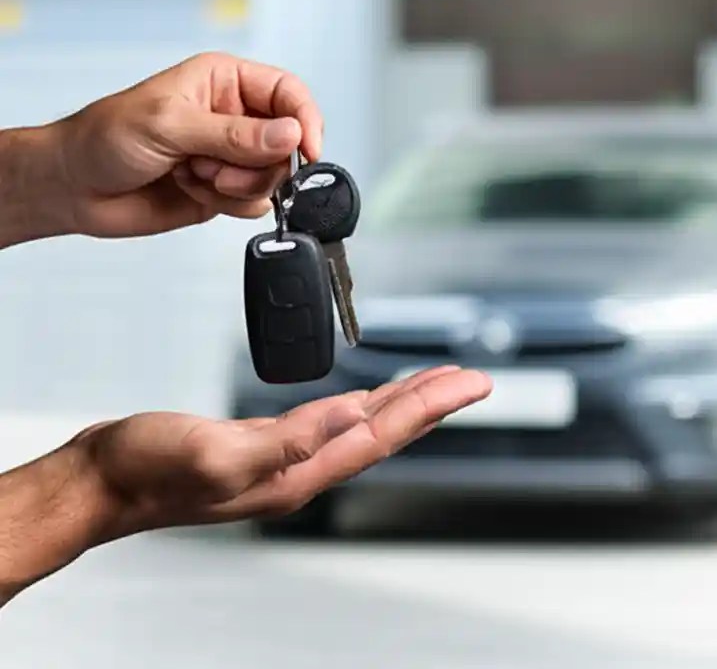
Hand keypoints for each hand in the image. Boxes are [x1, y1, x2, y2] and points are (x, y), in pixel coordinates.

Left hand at [13, 51, 322, 242]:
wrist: (74, 187)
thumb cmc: (103, 139)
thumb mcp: (170, 126)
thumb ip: (234, 133)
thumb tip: (289, 134)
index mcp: (224, 82)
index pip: (288, 93)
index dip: (304, 121)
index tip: (306, 150)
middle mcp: (234, 116)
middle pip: (288, 142)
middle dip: (257, 162)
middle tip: (218, 165)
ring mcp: (231, 155)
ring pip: (273, 177)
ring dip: (236, 185)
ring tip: (194, 175)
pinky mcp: (225, 189)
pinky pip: (254, 203)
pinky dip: (227, 203)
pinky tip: (192, 189)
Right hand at [74, 366, 487, 537]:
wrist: (100, 481)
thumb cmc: (145, 471)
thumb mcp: (216, 452)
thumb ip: (289, 439)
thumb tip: (353, 415)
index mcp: (297, 472)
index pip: (382, 434)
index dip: (430, 405)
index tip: (471, 383)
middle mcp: (299, 470)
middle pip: (383, 431)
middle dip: (431, 401)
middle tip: (472, 378)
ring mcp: (281, 459)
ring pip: (361, 427)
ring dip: (401, 402)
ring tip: (436, 383)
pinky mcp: (261, 444)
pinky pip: (330, 422)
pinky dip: (359, 404)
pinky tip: (363, 398)